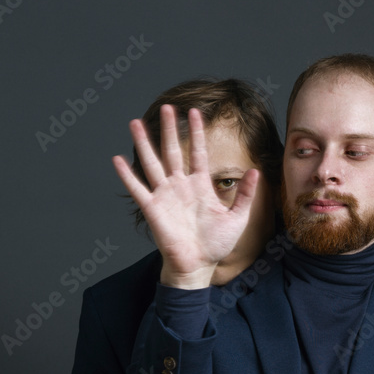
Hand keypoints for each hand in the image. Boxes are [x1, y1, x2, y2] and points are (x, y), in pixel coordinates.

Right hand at [111, 105, 258, 287]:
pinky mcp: (153, 209)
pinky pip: (138, 189)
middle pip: (171, 151)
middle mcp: (180, 186)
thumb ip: (245, 195)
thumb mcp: (237, 218)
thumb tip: (256, 172)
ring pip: (152, 163)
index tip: (193, 112)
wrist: (199, 266)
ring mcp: (165, 196)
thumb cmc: (217, 245)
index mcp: (199, 186)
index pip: (196, 152)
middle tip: (166, 107)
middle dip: (168, 129)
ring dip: (143, 143)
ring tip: (135, 122)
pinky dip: (127, 175)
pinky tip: (117, 159)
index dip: (195, 133)